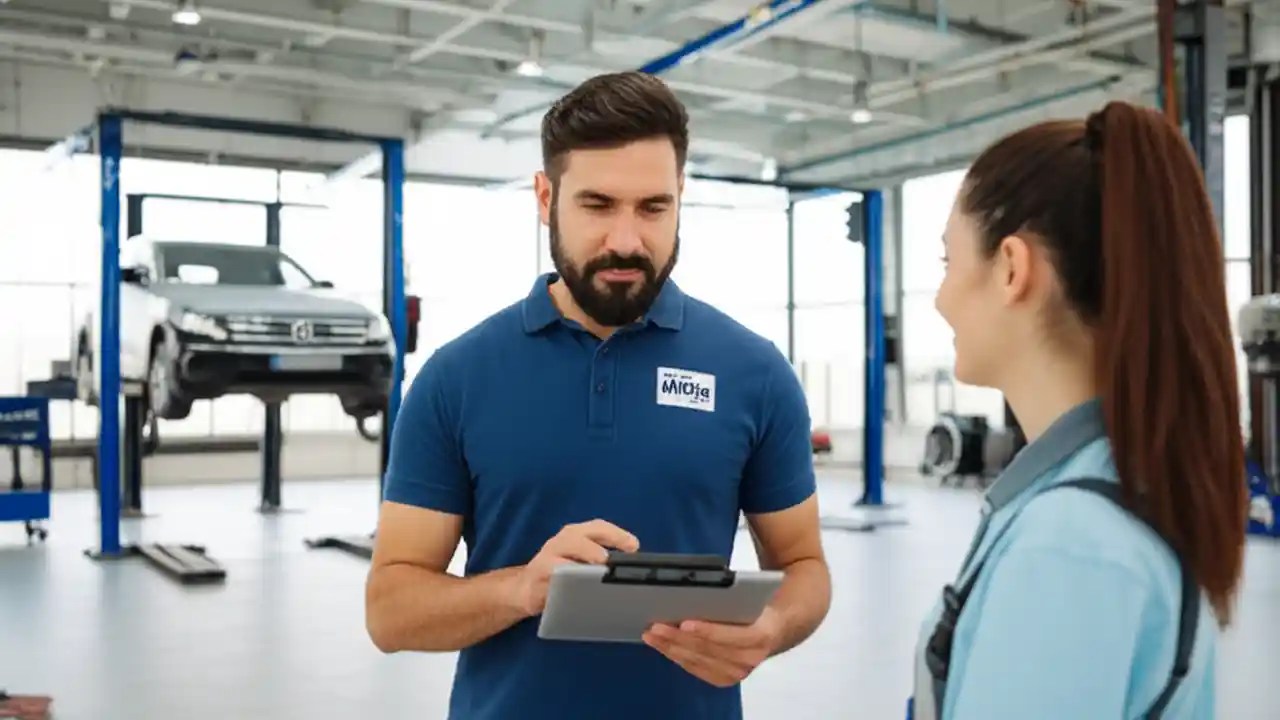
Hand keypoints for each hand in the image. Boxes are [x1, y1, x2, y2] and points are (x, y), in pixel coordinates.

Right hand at [513, 519, 639, 617]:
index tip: (634, 547)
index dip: (616, 535)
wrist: (528, 588)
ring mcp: (546, 558)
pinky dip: (562, 584)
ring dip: (575, 566)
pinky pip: (550, 579)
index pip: (598, 527)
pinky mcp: (538, 577)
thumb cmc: (563, 572)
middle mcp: (560, 541)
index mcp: (576, 534)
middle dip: (592, 548)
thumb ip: (602, 559)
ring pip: (561, 558)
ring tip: (593, 574)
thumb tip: (632, 566)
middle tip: (607, 560)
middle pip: (576, 538)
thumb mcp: (582, 560)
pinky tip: (575, 592)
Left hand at [642, 606, 782, 687]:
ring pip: (698, 660)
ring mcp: (737, 672)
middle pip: (707, 650)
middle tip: (656, 626)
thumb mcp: (754, 596)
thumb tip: (707, 583)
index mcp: (760, 635)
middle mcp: (749, 659)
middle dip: (678, 638)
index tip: (684, 622)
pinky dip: (677, 656)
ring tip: (651, 635)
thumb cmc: (759, 607)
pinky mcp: (725, 678)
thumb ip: (735, 593)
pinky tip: (662, 646)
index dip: (706, 630)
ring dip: (671, 648)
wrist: (776, 628)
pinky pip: (695, 668)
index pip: (730, 636)